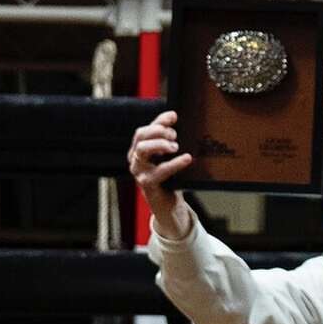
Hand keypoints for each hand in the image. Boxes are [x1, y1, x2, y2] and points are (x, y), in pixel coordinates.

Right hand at [127, 110, 193, 238]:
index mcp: (138, 150)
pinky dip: (175, 163)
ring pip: (143, 149)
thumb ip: (170, 145)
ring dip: (160, 144)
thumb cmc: (169, 182)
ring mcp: (139, 172)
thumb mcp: (168, 160)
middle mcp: (135, 159)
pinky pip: (160, 170)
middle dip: (158, 131)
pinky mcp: (147, 184)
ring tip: (175, 146)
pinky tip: (187, 158)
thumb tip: (178, 126)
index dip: (159, 121)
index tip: (174, 115)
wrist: (169, 208)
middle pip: (141, 136)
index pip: (145, 130)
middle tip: (174, 135)